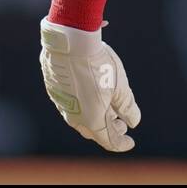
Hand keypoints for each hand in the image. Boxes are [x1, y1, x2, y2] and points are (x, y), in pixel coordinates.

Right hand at [39, 17, 141, 151]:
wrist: (70, 44)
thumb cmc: (99, 65)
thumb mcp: (120, 86)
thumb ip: (127, 107)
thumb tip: (133, 121)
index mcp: (92, 119)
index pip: (109, 140)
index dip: (121, 144)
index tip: (130, 142)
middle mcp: (73, 116)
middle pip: (93, 130)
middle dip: (109, 129)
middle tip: (121, 124)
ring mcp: (61, 103)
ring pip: (79, 118)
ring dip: (95, 117)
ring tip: (108, 109)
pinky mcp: (53, 90)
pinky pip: (69, 103)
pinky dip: (83, 104)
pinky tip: (89, 93)